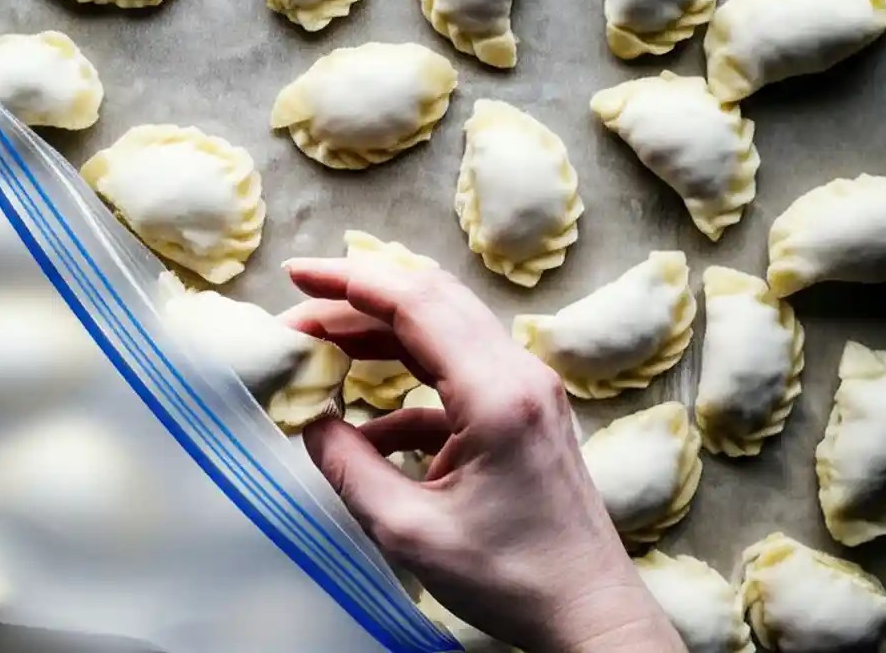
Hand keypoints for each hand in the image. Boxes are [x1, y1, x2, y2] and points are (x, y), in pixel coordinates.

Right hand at [281, 260, 681, 652]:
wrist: (590, 612)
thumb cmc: (511, 579)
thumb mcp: (409, 531)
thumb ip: (348, 467)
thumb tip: (308, 420)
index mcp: (496, 393)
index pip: (414, 302)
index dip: (349, 280)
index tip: (295, 273)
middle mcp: (519, 375)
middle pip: (430, 301)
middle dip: (358, 300)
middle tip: (298, 319)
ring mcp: (527, 390)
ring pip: (444, 331)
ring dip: (380, 337)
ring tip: (321, 356)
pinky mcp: (525, 413)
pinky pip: (456, 378)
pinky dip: (406, 391)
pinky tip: (365, 428)